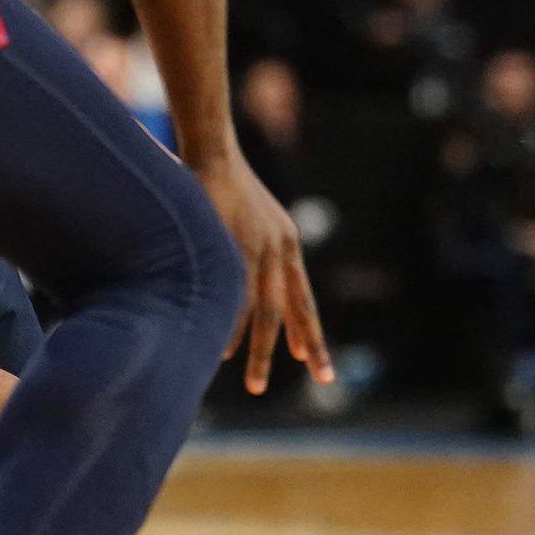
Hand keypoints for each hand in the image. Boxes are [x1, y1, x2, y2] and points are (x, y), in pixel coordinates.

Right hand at [194, 146, 333, 392]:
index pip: (303, 295)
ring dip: (259, 352)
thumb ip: (249, 245)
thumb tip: (236, 272)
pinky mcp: (239, 248)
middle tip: (323, 379)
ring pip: (266, 313)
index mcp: (286, 241)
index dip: (309, 328)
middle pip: (296, 310)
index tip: (312, 358)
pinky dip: (231, 328)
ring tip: (255, 384)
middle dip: (311, 347)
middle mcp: (281, 249)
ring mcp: (261, 250)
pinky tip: (227, 352)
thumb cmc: (220, 181)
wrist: (212, 150)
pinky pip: (237, 299)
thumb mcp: (246, 217)